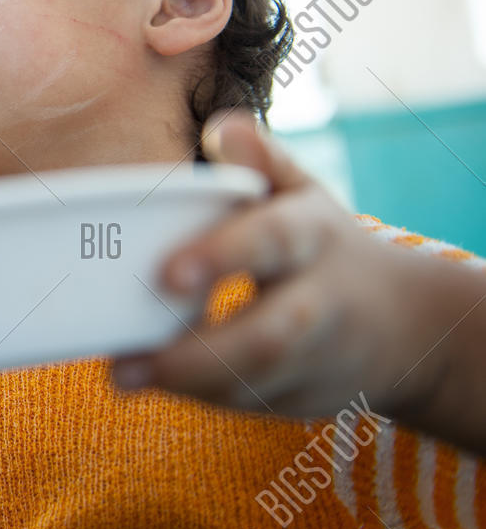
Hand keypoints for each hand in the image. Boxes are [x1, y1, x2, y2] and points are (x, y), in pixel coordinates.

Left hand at [111, 113, 455, 420]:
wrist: (405, 326)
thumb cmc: (322, 245)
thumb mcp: (303, 195)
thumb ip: (262, 161)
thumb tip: (221, 127)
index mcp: (312, 236)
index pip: (271, 242)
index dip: (221, 256)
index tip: (168, 276)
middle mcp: (318, 301)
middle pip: (268, 335)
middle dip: (199, 352)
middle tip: (125, 361)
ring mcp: (312, 357)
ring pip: (253, 381)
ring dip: (185, 381)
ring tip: (123, 375)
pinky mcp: (298, 396)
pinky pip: (245, 401)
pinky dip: (198, 394)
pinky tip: (151, 379)